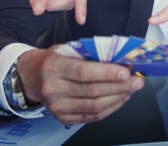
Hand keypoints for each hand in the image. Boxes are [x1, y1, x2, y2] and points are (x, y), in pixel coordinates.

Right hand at [17, 48, 142, 123]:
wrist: (31, 77)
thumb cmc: (53, 60)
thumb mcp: (67, 49)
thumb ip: (89, 54)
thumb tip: (119, 58)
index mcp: (53, 67)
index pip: (83, 72)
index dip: (107, 73)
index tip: (126, 72)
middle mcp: (53, 89)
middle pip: (92, 91)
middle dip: (119, 87)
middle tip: (137, 80)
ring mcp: (57, 107)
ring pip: (94, 107)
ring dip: (118, 98)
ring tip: (131, 89)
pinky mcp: (62, 118)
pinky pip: (91, 117)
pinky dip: (109, 108)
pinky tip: (120, 98)